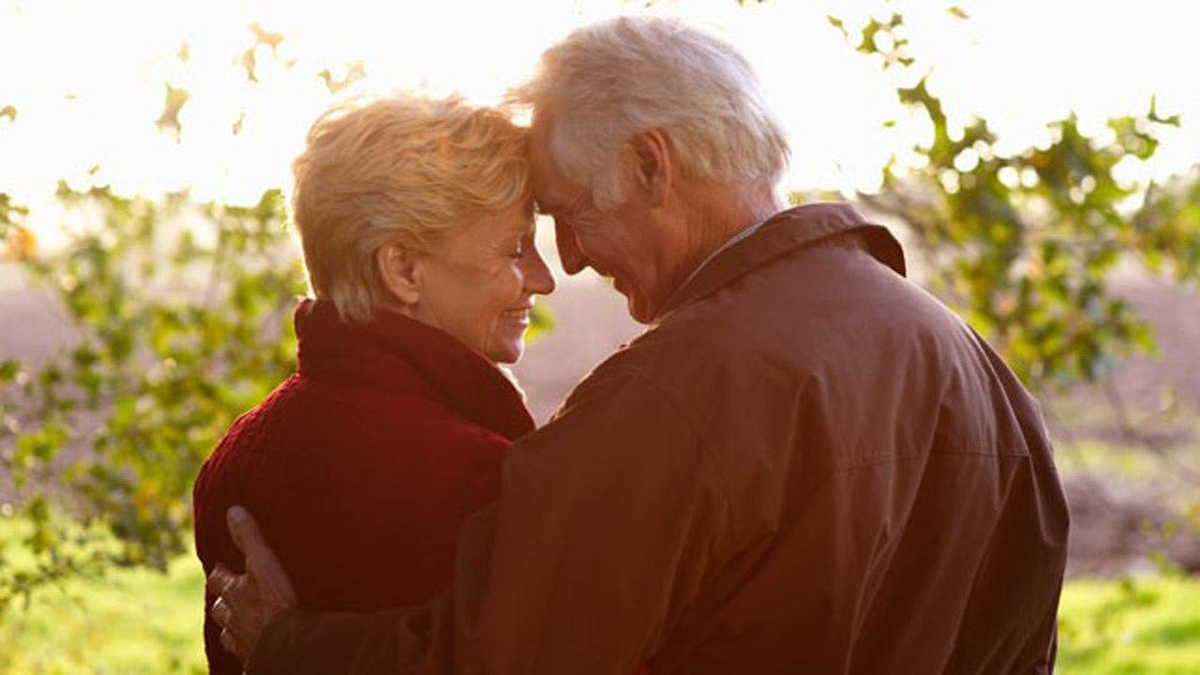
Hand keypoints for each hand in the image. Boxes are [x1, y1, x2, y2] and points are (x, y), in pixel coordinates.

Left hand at [207, 505, 299, 662]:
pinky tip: (253, 643)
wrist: (284, 645)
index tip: (220, 566)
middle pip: (219, 608)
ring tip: (240, 619)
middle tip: (228, 594)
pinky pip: (243, 650)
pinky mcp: (252, 656)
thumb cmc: (274, 603)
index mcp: (234, 593)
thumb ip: (249, 538)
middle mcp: (232, 616)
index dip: (219, 572)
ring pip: (228, 630)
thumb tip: (233, 511)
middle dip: (222, 600)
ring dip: (231, 623)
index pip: (218, 579)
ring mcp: (240, 639)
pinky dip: (246, 644)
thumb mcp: (263, 563)